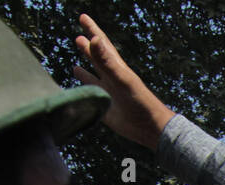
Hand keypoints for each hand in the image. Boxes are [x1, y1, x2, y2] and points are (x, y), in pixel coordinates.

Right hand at [73, 13, 175, 149]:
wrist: (149, 127)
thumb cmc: (140, 102)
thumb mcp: (122, 79)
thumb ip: (107, 61)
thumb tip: (93, 39)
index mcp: (116, 68)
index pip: (101, 44)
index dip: (92, 30)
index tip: (83, 17)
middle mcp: (111, 78)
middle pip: (96, 58)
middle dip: (87, 46)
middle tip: (78, 36)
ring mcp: (107, 92)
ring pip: (93, 76)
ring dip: (85, 68)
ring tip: (76, 61)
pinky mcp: (104, 107)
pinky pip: (91, 94)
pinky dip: (83, 88)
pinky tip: (79, 86)